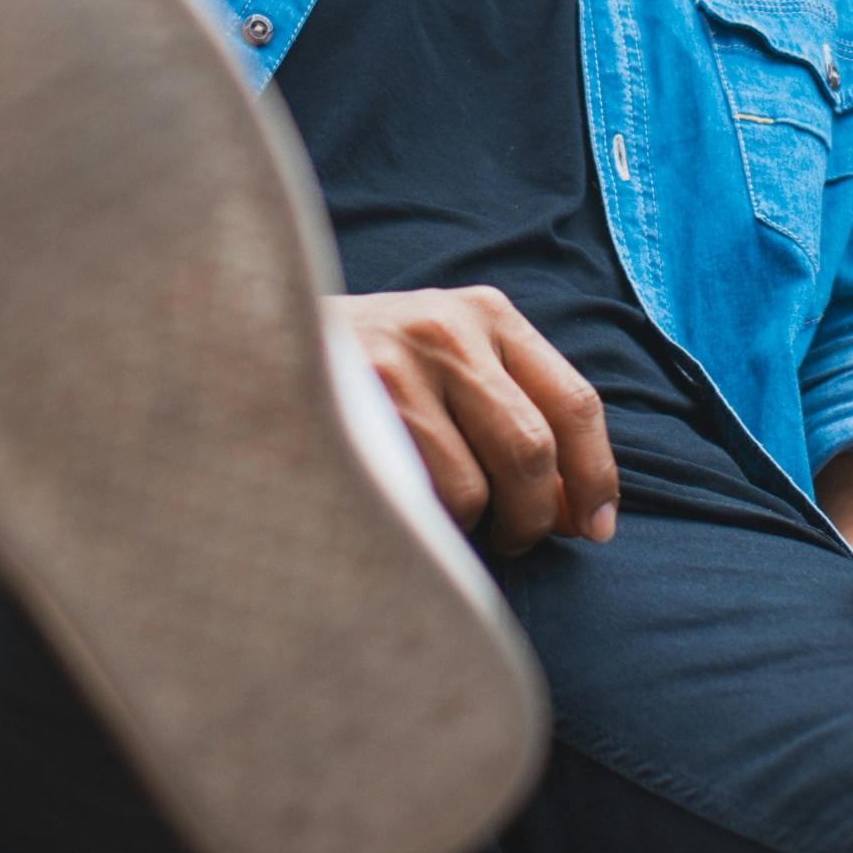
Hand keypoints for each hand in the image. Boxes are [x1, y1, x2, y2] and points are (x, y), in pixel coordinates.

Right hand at [329, 286, 617, 556]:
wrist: (256, 338)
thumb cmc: (368, 374)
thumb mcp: (446, 362)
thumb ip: (512, 414)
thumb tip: (580, 514)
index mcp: (487, 312)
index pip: (576, 401)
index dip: (596, 476)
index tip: (596, 529)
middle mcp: (449, 326)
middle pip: (534, 449)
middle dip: (537, 516)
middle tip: (517, 540)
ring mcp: (400, 362)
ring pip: (478, 485)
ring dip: (475, 525)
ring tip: (448, 517)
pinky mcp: (358, 402)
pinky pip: (422, 496)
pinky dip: (427, 522)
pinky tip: (403, 502)